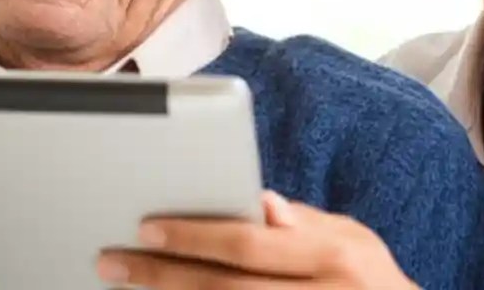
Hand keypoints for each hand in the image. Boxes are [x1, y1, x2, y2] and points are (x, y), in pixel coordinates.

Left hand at [96, 191, 417, 288]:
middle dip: (164, 276)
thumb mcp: (350, 239)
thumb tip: (255, 202)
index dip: (193, 235)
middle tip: (113, 263)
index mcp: (334, 256)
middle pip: (226, 289)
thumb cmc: (370, 279)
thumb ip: (301, 222)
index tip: (146, 227)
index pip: (250, 243)